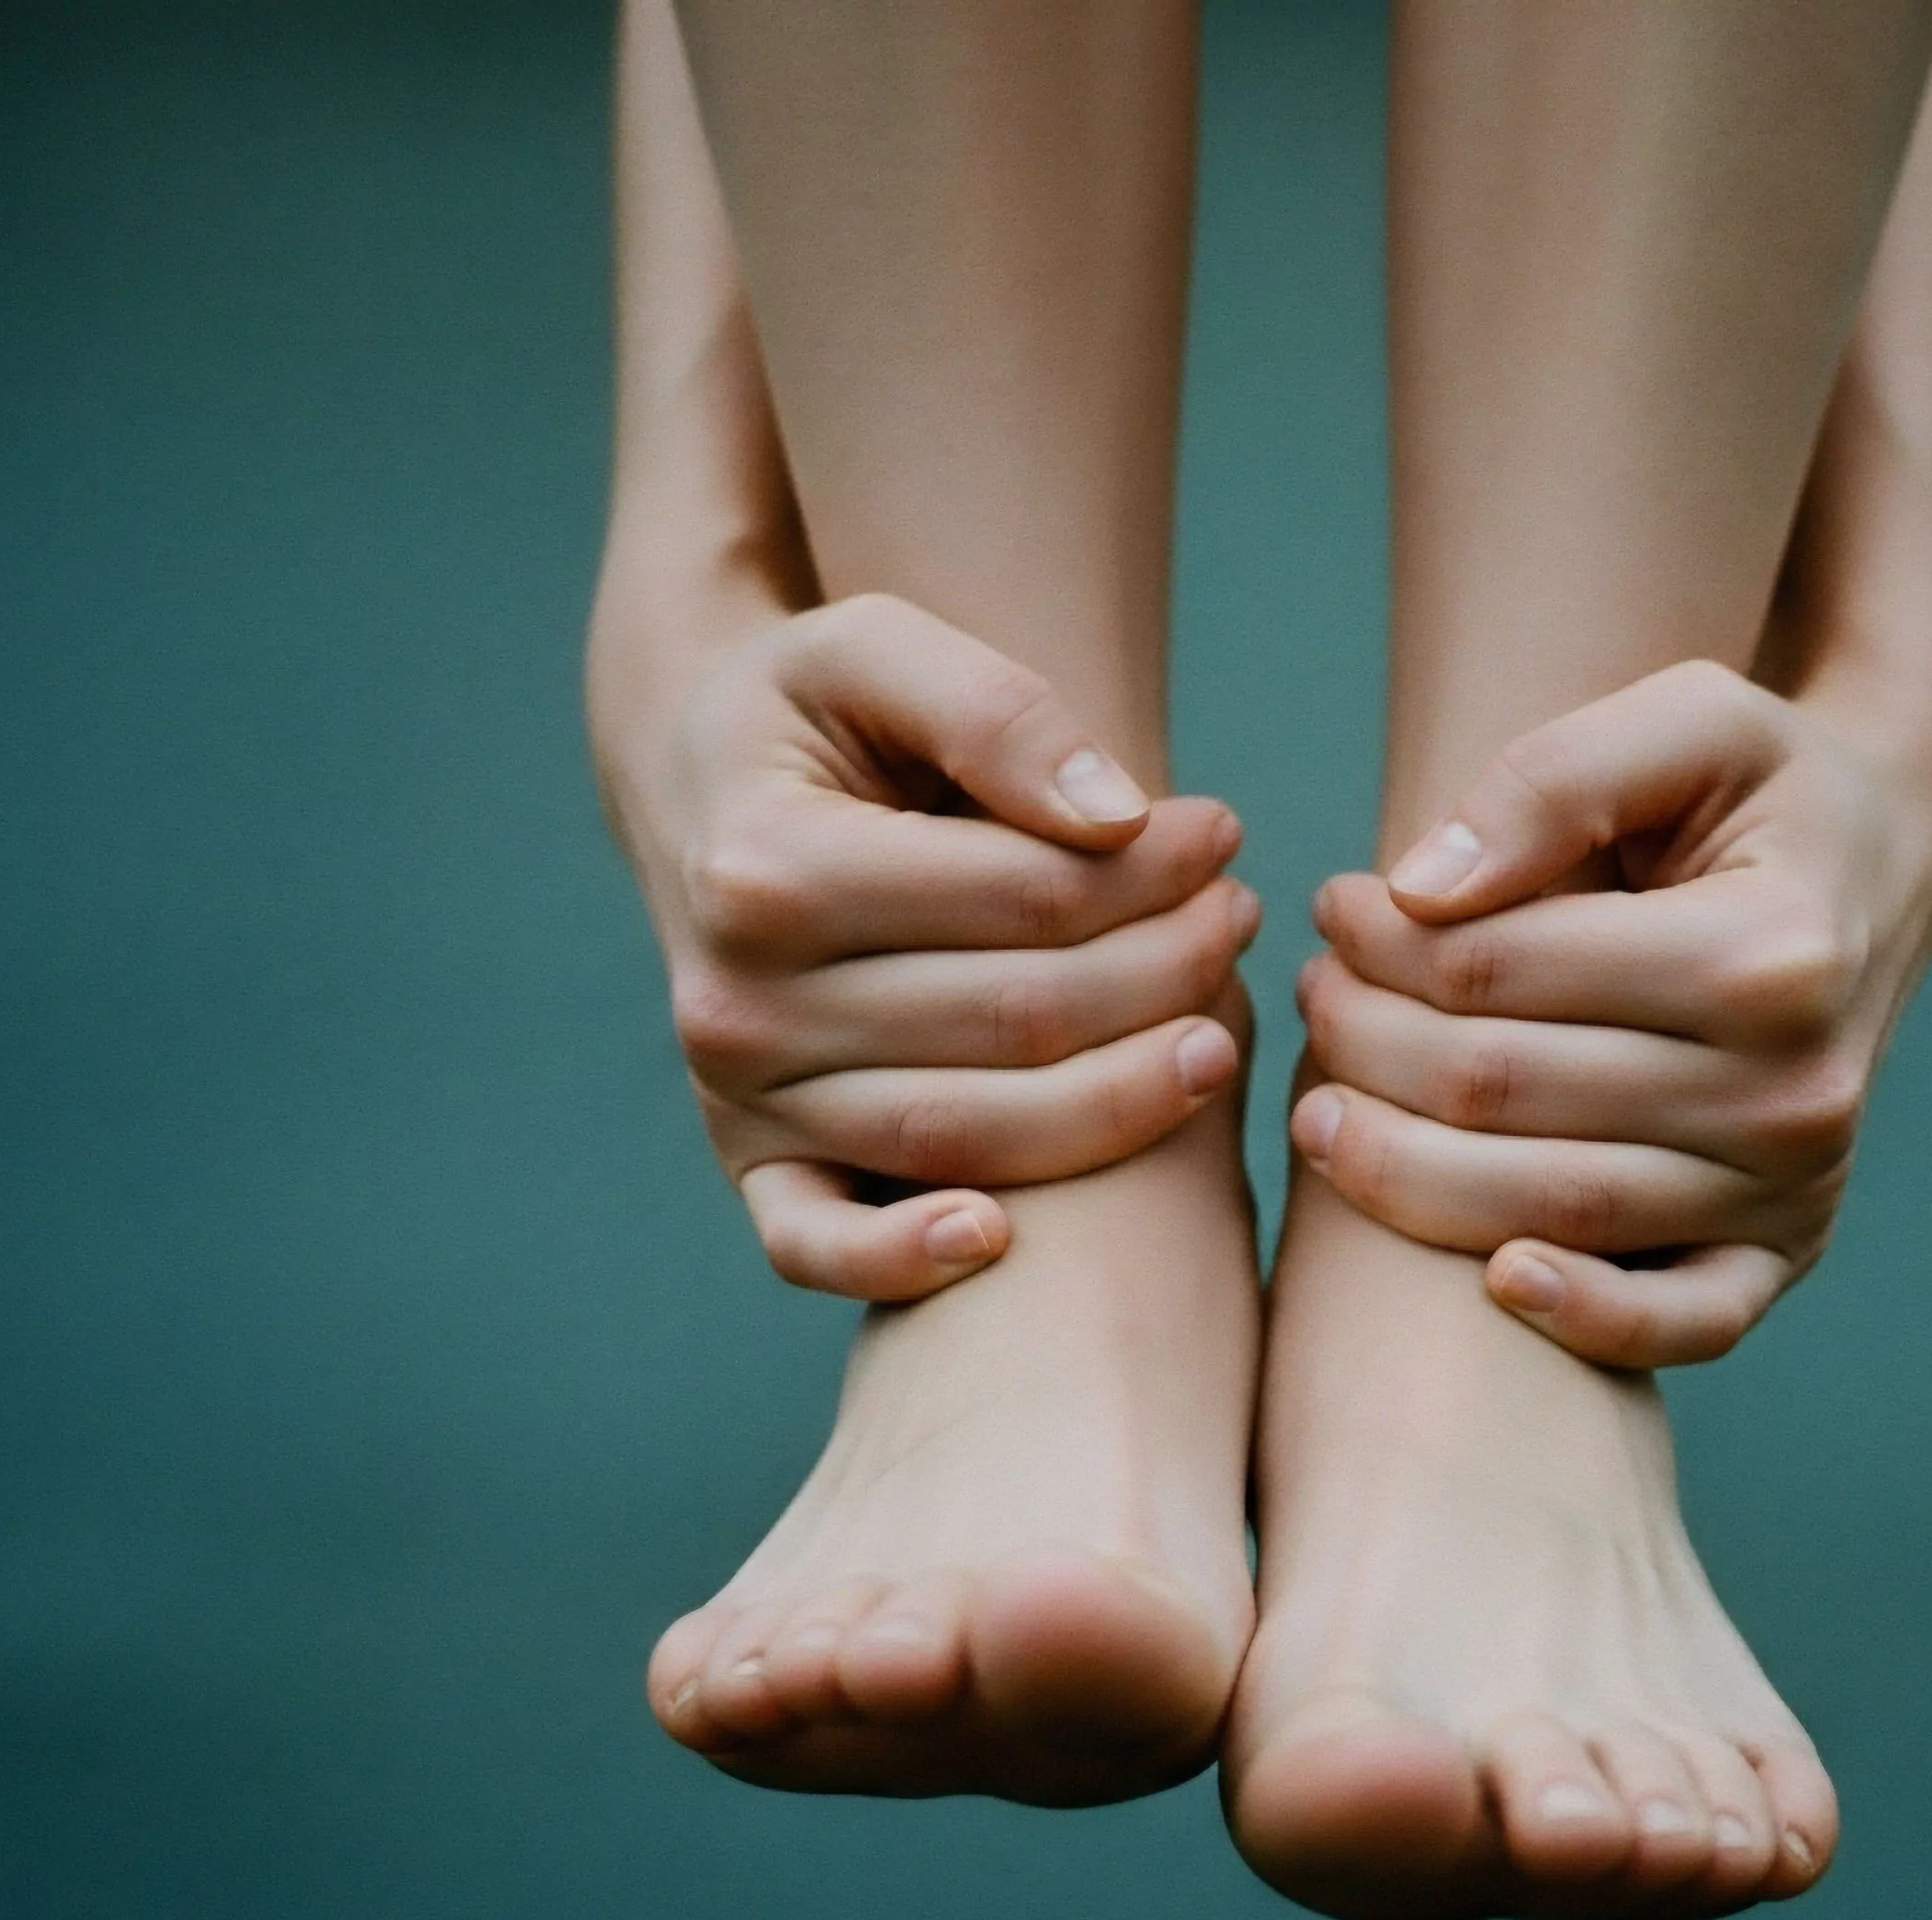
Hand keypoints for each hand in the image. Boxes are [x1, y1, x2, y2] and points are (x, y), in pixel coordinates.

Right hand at [593, 591, 1257, 1301]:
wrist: (689, 785)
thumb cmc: (807, 711)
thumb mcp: (876, 646)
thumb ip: (998, 710)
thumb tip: (1120, 820)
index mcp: (766, 868)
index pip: (1018, 898)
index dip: (1149, 874)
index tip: (1224, 834)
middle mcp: (737, 1000)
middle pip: (1016, 1021)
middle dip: (1162, 973)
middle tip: (1242, 922)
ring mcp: (738, 1097)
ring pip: (969, 1136)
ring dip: (1121, 1100)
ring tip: (1219, 1034)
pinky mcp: (747, 1162)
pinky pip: (817, 1247)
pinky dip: (904, 1261)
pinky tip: (1003, 1238)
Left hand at [1292, 659, 1931, 1366]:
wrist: (1882, 875)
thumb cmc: (1761, 791)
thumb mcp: (1689, 718)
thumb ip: (1552, 777)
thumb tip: (1418, 891)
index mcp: (1772, 952)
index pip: (1508, 969)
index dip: (1385, 941)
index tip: (1334, 906)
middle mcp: (1795, 1088)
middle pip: (1504, 1092)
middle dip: (1367, 1043)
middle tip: (1310, 996)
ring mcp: (1795, 1186)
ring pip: (1549, 1208)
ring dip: (1400, 1168)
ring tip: (1319, 1103)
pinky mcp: (1787, 1251)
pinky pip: (1681, 1325)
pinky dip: (1582, 1318)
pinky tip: (1489, 1281)